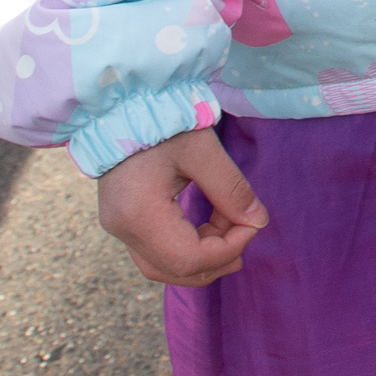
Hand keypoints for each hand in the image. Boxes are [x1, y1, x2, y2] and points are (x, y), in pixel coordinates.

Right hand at [94, 127, 268, 286]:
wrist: (124, 106)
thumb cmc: (164, 120)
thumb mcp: (203, 150)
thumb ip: (231, 188)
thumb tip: (257, 221)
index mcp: (139, 214)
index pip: (188, 258)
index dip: (228, 249)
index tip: (252, 222)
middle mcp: (123, 228)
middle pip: (174, 269)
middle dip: (217, 259)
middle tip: (248, 232)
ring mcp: (118, 227)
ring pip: (162, 267)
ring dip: (203, 257)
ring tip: (234, 233)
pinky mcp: (122, 221)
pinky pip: (155, 252)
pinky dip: (187, 248)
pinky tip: (211, 227)